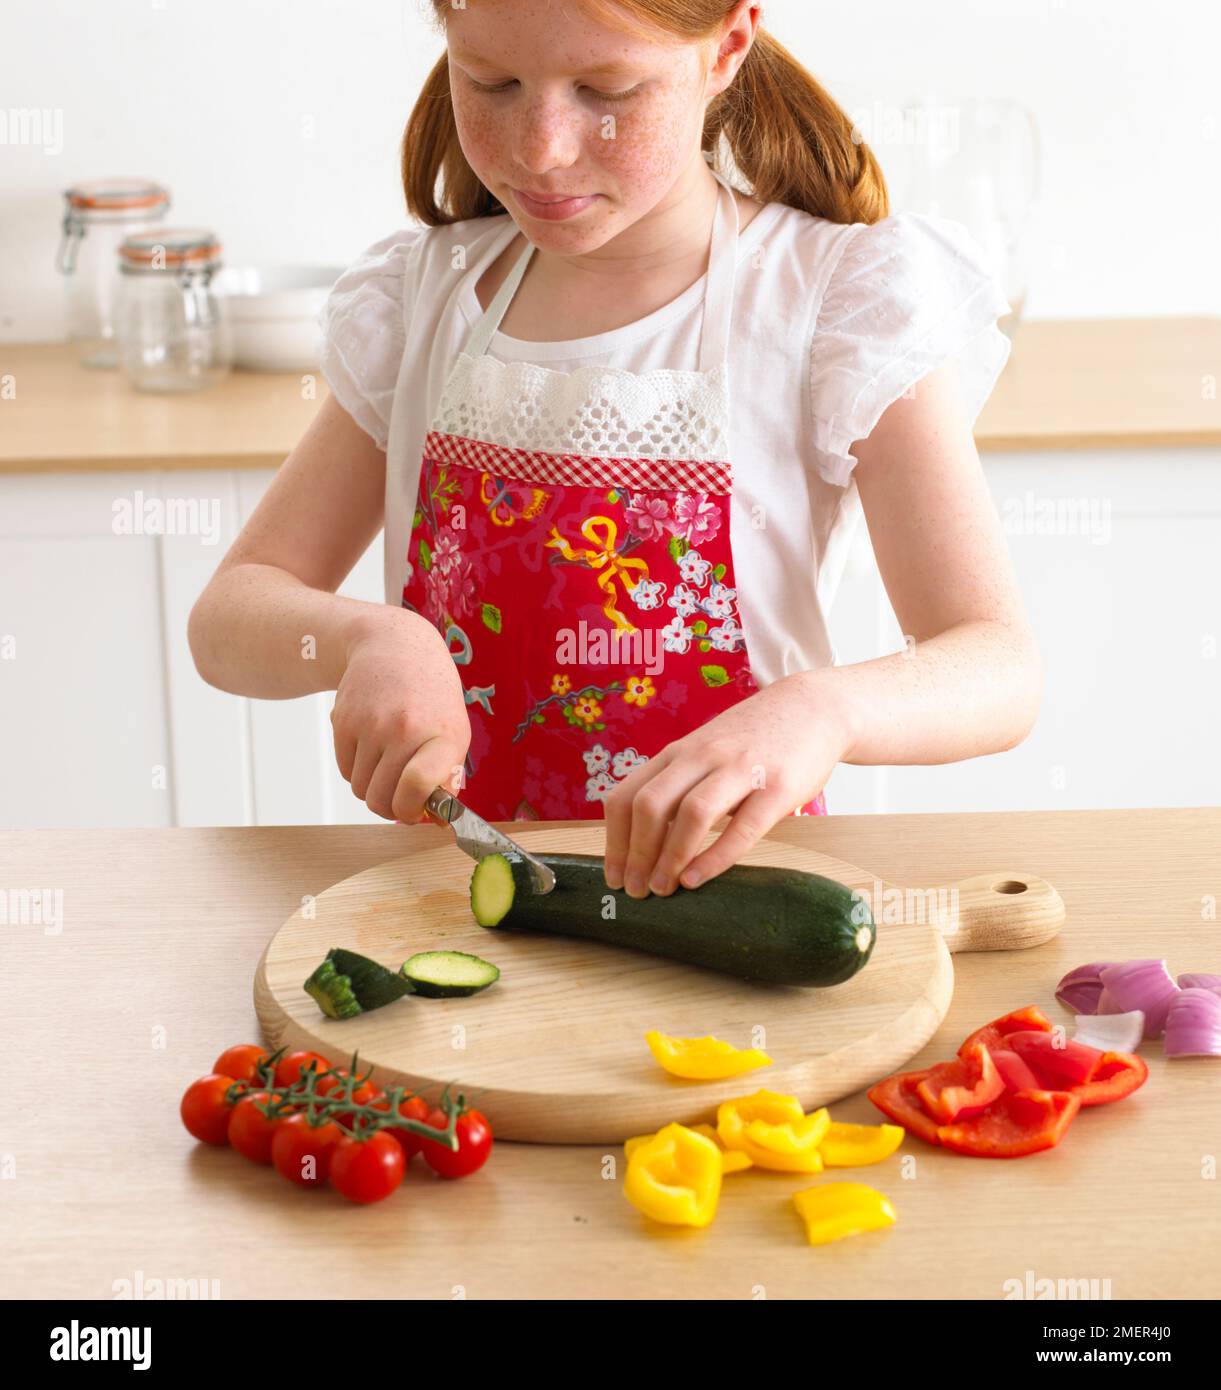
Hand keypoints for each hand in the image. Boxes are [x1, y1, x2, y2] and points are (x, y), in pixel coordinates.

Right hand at [331, 608, 470, 822]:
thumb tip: (437, 821)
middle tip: (399, 798)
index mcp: (442, 734)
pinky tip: (372, 746)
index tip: (416, 812)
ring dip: (372, 788)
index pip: (419, 785)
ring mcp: (371, 724)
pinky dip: (357, 770)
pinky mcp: (343, 721)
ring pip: (361, 789)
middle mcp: (405, 728)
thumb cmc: (430, 696)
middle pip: (383, 798)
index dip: (412, 809)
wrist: (392, 647)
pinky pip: (346, 770)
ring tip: (388, 764)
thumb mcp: (454, 730)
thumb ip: (448, 777)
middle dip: (390, 808)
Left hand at [601, 672, 851, 897]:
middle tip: (635, 890)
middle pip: (650, 805)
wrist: (813, 708)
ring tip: (663, 889)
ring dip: (670, 857)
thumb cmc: (753, 741)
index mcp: (677, 754)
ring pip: (691, 813)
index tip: (613, 875)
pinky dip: (714, 857)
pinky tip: (698, 879)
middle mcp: (701, 757)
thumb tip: (646, 842)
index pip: (626, 795)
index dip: (614, 841)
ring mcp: (739, 770)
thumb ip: (679, 786)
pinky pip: (742, 827)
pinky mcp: (777, 787)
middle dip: (635, 854)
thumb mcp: (705, 754)